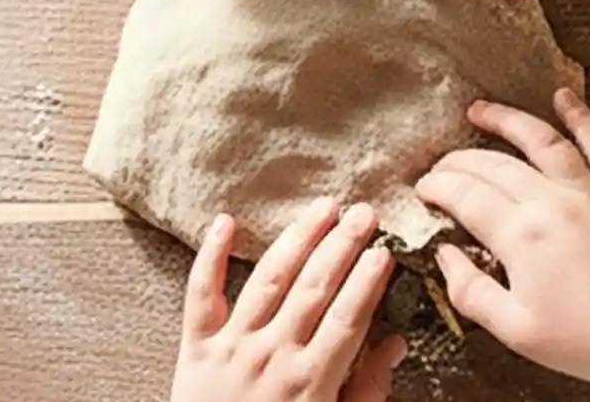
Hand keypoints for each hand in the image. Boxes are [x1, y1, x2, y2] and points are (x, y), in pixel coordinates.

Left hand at [171, 199, 404, 401]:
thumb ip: (366, 390)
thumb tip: (394, 343)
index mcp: (311, 383)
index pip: (347, 319)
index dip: (367, 282)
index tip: (386, 250)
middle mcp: (271, 358)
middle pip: (314, 290)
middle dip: (343, 246)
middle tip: (365, 212)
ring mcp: (231, 349)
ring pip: (269, 280)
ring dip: (298, 238)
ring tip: (323, 206)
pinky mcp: (195, 348)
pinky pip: (200, 295)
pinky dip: (210, 255)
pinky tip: (225, 221)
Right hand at [417, 91, 589, 400]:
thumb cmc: (587, 342)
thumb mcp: (514, 330)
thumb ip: (469, 291)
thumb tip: (444, 256)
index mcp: (522, 237)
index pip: (465, 195)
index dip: (437, 187)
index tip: (424, 189)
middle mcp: (553, 203)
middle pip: (493, 164)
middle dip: (458, 160)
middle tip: (441, 165)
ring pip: (541, 139)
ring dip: (506, 120)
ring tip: (480, 110)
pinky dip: (582, 116)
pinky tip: (563, 98)